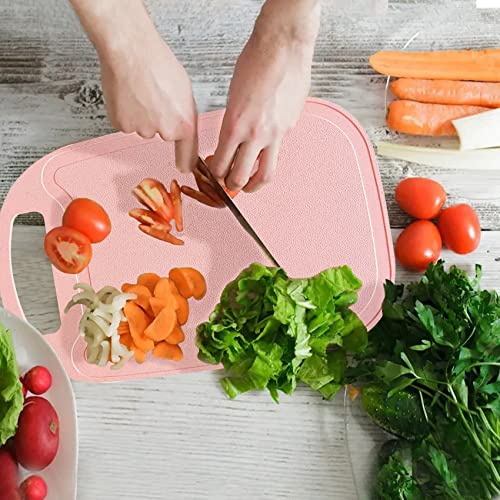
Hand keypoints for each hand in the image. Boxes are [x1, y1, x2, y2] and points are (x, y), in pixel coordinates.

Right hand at [99, 35, 197, 172]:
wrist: (130, 50)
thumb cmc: (158, 63)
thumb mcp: (185, 91)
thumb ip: (185, 114)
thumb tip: (181, 125)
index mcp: (184, 124)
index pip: (188, 153)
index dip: (186, 161)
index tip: (185, 167)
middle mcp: (164, 132)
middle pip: (163, 133)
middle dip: (161, 119)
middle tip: (157, 95)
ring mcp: (141, 130)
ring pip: (144, 127)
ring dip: (143, 114)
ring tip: (142, 90)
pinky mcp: (122, 125)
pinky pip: (127, 123)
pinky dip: (127, 112)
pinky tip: (129, 94)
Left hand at [211, 0, 319, 191]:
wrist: (283, 47)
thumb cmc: (255, 62)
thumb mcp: (233, 95)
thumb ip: (233, 122)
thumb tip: (233, 140)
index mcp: (234, 125)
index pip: (220, 163)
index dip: (215, 175)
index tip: (214, 175)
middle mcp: (254, 135)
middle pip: (240, 178)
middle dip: (231, 186)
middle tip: (229, 185)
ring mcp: (275, 134)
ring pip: (265, 175)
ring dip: (254, 186)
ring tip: (250, 186)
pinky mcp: (290, 128)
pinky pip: (278, 152)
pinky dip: (270, 157)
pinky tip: (266, 153)